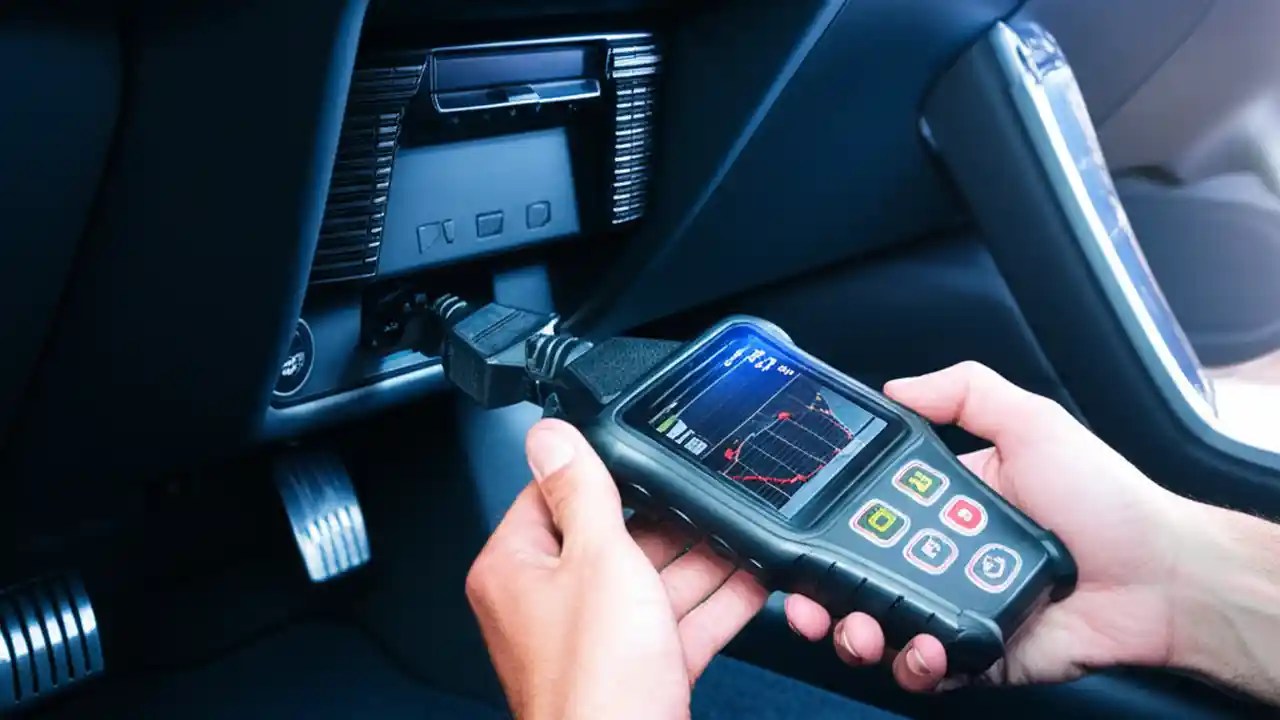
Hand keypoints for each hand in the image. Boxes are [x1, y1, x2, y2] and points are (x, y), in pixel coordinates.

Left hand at [466, 419, 768, 719]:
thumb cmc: (594, 685)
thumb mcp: (597, 558)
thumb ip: (582, 489)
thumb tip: (549, 433)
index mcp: (516, 569)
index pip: (551, 496)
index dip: (601, 473)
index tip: (642, 453)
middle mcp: (547, 605)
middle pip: (612, 539)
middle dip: (669, 522)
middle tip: (711, 494)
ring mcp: (593, 642)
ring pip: (650, 584)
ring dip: (701, 561)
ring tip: (744, 534)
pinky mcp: (634, 673)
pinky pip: (675, 625)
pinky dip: (713, 606)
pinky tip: (753, 584)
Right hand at [784, 362, 1190, 690]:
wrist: (1164, 576)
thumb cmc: (1106, 499)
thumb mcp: (1033, 422)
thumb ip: (965, 393)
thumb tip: (896, 386)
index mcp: (942, 501)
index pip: (865, 513)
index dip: (825, 526)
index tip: (797, 536)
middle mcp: (938, 555)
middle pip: (858, 578)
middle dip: (820, 595)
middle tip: (807, 603)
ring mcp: (955, 606)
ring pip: (881, 628)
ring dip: (856, 633)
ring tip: (861, 630)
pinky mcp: (978, 654)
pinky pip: (929, 669)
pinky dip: (915, 666)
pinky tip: (923, 650)